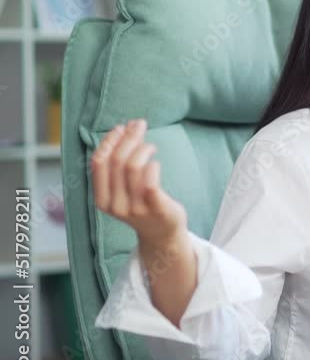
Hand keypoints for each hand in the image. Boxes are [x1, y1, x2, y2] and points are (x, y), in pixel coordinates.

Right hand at [91, 118, 187, 245]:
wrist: (161, 234)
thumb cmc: (141, 204)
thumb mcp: (122, 189)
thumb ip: (119, 165)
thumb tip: (124, 129)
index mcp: (102, 199)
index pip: (98, 163)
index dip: (109, 141)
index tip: (120, 127)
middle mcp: (115, 205)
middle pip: (117, 161)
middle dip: (128, 138)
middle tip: (139, 125)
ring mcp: (136, 208)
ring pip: (133, 167)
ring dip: (142, 148)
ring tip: (150, 145)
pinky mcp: (156, 209)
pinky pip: (150, 182)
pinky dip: (152, 165)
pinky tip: (155, 162)